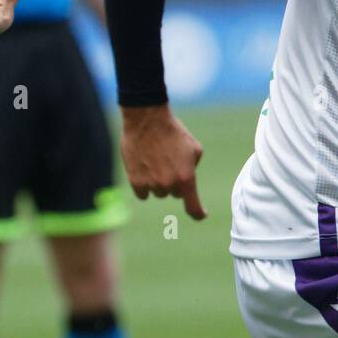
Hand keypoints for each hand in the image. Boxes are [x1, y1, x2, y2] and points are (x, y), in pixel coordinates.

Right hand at [120, 105, 206, 219]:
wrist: (147, 121)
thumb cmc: (173, 132)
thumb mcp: (194, 149)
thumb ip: (192, 168)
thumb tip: (186, 181)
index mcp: (186, 178)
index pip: (193, 206)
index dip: (198, 213)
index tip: (201, 215)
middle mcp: (168, 184)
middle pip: (174, 193)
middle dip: (175, 181)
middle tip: (170, 162)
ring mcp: (151, 184)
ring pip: (159, 192)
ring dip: (159, 182)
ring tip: (157, 161)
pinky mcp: (135, 182)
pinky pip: (143, 194)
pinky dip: (145, 185)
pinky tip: (145, 169)